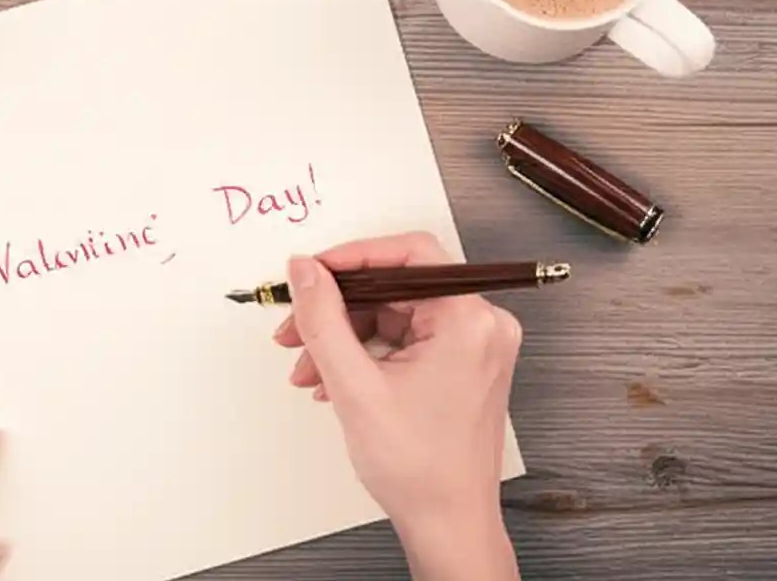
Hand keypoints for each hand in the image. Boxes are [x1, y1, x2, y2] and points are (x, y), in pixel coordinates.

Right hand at [275, 233, 521, 580]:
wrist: (447, 522)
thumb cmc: (420, 469)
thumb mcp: (354, 385)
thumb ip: (323, 318)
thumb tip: (306, 271)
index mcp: (469, 321)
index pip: (410, 255)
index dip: (353, 258)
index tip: (313, 272)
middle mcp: (481, 326)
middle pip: (396, 287)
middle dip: (338, 310)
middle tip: (295, 326)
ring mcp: (474, 347)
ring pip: (395, 316)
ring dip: (345, 337)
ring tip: (309, 368)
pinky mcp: (462, 365)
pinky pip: (405, 340)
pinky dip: (366, 353)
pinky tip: (334, 379)